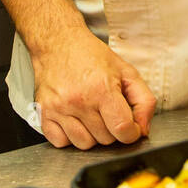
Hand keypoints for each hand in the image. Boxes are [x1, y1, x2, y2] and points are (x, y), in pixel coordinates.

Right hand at [31, 25, 156, 148]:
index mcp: (102, 88)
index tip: (130, 126)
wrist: (58, 42)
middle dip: (111, 129)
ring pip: (84, 145)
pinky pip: (61, 143)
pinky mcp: (43, 113)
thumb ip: (143, 101)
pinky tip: (74, 118)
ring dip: (91, 135)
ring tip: (90, 114)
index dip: (132, 132)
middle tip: (106, 110)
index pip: (123, 129)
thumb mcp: (126, 71)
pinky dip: (69, 136)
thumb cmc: (90, 56)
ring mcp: (59, 108)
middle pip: (105, 140)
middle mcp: (79, 100)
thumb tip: (143, 129)